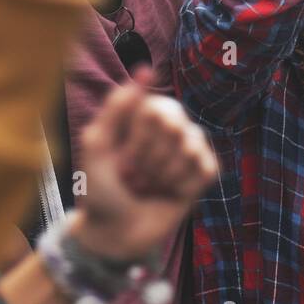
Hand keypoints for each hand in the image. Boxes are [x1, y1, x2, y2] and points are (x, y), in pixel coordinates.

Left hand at [69, 70, 218, 260]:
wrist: (113, 234)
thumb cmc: (98, 190)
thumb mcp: (96, 145)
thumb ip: (116, 106)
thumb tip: (145, 69)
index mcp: (140, 118)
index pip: (156, 109)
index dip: (141, 137)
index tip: (122, 157)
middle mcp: (164, 131)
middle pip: (176, 126)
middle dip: (152, 157)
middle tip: (134, 176)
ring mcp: (184, 152)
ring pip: (193, 145)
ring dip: (167, 172)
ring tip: (151, 186)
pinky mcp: (199, 177)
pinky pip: (207, 167)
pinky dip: (186, 184)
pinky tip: (171, 193)